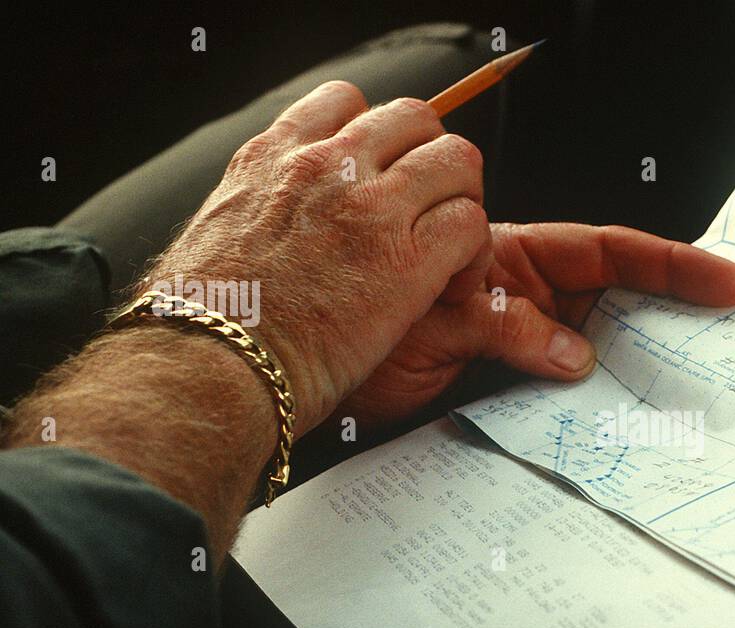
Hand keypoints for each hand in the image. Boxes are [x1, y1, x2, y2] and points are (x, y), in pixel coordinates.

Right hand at [138, 80, 491, 431]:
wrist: (209, 363)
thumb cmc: (206, 323)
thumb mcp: (216, 233)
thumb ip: (257, 209)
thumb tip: (268, 227)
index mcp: (273, 157)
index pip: (347, 101)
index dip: (381, 140)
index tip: (381, 184)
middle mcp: (325, 167)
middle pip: (416, 119)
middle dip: (433, 166)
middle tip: (425, 221)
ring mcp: (369, 207)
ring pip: (457, 161)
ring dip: (463, 204)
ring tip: (446, 257)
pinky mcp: (406, 258)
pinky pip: (471, 224)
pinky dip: (473, 257)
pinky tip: (448, 291)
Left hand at [338, 222, 734, 423]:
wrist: (293, 374)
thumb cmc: (352, 326)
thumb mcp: (439, 319)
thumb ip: (507, 325)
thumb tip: (577, 357)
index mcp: (513, 261)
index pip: (608, 253)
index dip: (669, 266)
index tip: (724, 281)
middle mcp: (522, 297)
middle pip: (617, 300)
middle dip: (672, 316)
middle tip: (727, 340)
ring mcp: (517, 340)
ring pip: (595, 348)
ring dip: (636, 368)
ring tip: (683, 391)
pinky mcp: (503, 385)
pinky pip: (560, 395)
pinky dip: (589, 410)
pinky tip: (616, 428)